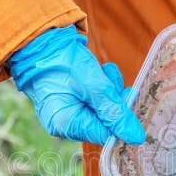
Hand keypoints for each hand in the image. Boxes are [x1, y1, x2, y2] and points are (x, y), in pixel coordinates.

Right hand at [9, 25, 145, 145]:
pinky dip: (100, 85)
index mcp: (66, 125)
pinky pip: (93, 98)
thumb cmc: (61, 60)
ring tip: (105, 70)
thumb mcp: (93, 85)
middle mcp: (65, 123)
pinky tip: (100, 71)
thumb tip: (136, 137)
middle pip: (103, 121)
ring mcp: (66, 110)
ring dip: (108, 89)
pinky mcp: (70, 99)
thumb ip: (114, 111)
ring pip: (100, 107)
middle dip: (113, 99)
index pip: (104, 134)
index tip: (130, 95)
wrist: (39, 38)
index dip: (120, 117)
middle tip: (113, 78)